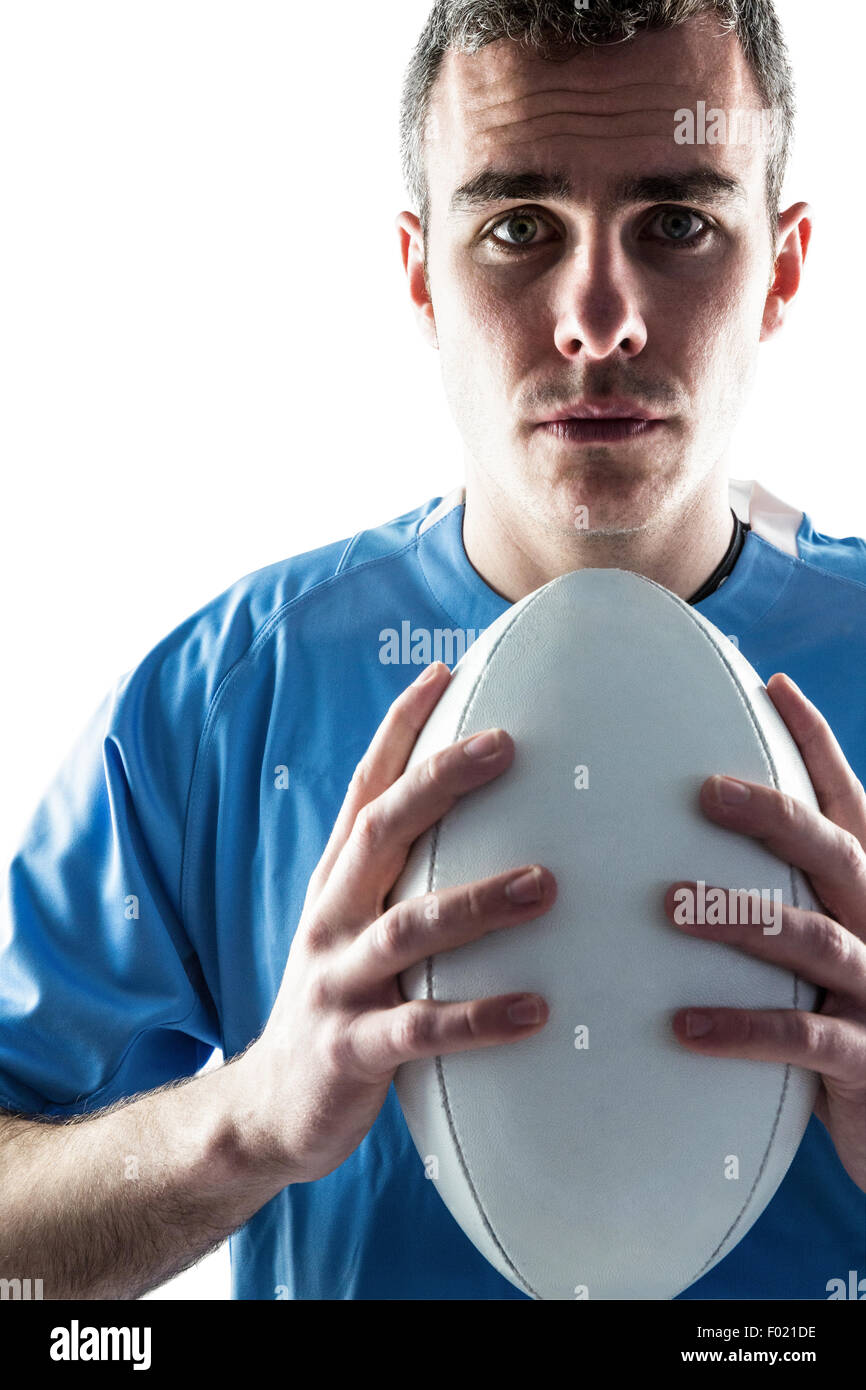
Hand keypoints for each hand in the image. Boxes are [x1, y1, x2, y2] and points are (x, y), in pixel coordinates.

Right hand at [245, 662, 554, 1184]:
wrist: (269, 1105)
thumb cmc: (340, 1001)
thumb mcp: (358, 929)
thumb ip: (404, 879)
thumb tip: (489, 822)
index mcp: (338, 883)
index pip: (365, 788)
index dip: (399, 728)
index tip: (444, 670)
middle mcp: (332, 917)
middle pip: (381, 832)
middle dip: (440, 781)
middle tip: (508, 744)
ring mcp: (337, 981)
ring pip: (407, 927)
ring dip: (477, 902)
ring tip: (547, 883)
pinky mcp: (352, 1049)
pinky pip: (419, 1029)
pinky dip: (477, 1018)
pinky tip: (537, 1009)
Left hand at [664, 672, 865, 1192]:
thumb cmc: (847, 1013)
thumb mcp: (830, 939)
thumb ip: (792, 884)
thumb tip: (698, 827)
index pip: (849, 802)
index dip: (816, 744)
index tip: (773, 686)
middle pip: (835, 854)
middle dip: (774, 817)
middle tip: (704, 793)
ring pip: (815, 940)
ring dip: (740, 919)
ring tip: (671, 905)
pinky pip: (801, 1036)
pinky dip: (741, 1028)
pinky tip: (680, 1024)